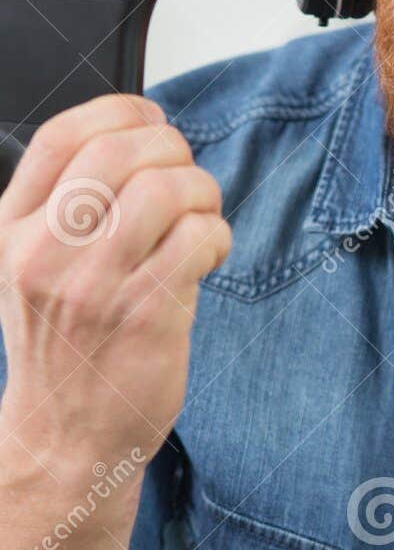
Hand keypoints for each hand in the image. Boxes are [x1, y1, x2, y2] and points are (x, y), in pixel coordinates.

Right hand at [0, 93, 231, 491]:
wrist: (67, 437)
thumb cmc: (64, 348)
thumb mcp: (32, 269)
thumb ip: (66, 207)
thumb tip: (138, 137)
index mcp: (14, 230)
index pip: (62, 137)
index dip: (121, 111)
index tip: (153, 122)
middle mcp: (47, 254)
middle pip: (121, 152)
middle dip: (173, 151)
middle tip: (186, 180)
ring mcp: (95, 286)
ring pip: (166, 189)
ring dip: (203, 193)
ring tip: (202, 219)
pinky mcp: (147, 316)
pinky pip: (199, 239)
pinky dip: (218, 237)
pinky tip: (209, 256)